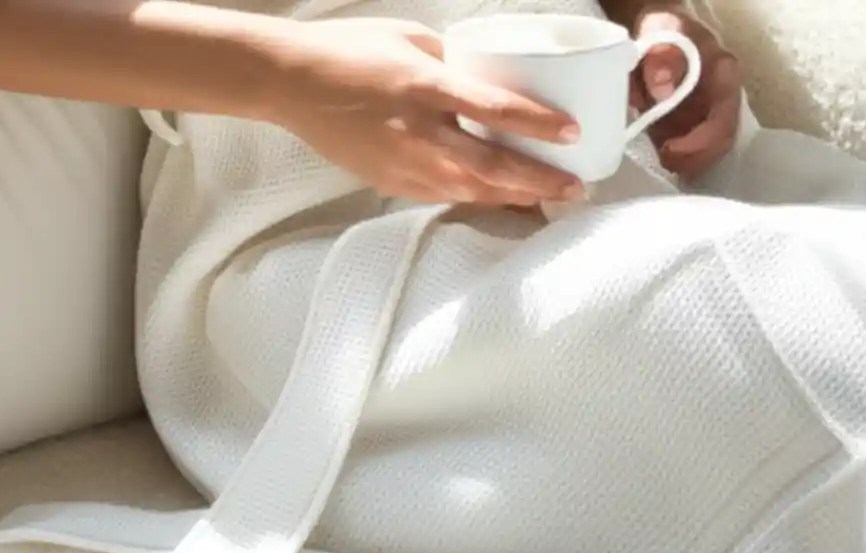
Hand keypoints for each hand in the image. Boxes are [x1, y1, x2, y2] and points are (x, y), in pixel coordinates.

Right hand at [262, 18, 584, 204]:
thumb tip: (496, 77)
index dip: (539, 125)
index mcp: (424, 88)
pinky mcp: (392, 183)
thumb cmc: (350, 50)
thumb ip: (457, 62)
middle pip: (492, 168)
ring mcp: (403, 165)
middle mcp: (417, 133)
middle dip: (540, 182)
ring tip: (548, 199)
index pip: (494, 111)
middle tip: (575, 189)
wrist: (290, 82)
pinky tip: (501, 197)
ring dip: (515, 198)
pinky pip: (445, 196)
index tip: (573, 133)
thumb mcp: (413, 39)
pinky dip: (478, 198)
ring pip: (472, 192)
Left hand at [628, 6, 741, 178]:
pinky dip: (682, 162)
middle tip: (665, 159)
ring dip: (689, 164)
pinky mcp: (699, 128)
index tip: (669, 147)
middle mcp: (725, 98)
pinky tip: (665, 160)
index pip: (724, 117)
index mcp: (723, 74)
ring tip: (664, 161)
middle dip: (695, 158)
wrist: (659, 38)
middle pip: (723, 141)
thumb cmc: (664, 32)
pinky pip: (698, 153)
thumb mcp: (661, 32)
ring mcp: (713, 116)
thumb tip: (664, 89)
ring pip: (713, 152)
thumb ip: (662, 57)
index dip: (701, 141)